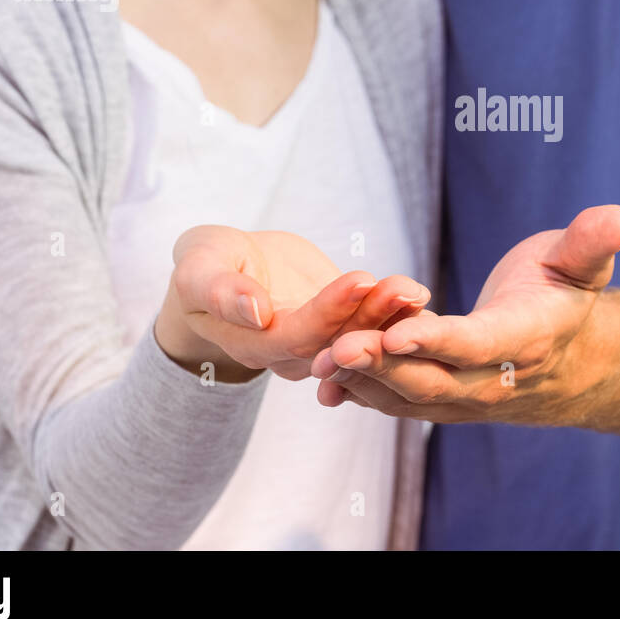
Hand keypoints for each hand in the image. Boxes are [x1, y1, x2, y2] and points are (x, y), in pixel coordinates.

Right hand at [156, 225, 430, 381]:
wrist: (226, 267)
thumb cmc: (206, 264)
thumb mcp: (198, 268)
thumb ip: (220, 290)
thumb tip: (253, 312)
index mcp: (255, 344)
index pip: (299, 336)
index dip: (330, 312)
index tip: (359, 280)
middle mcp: (292, 354)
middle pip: (339, 343)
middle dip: (373, 316)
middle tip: (403, 288)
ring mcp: (320, 344)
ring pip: (362, 338)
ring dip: (391, 316)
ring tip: (415, 289)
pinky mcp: (341, 325)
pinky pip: (372, 326)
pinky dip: (396, 316)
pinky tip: (421, 298)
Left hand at [311, 205, 619, 421]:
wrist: (571, 363)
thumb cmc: (566, 296)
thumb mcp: (583, 264)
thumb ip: (593, 242)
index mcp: (525, 339)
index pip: (475, 344)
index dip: (436, 339)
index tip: (396, 330)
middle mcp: (491, 379)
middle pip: (430, 379)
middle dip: (380, 366)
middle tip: (335, 347)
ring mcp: (463, 398)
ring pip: (405, 396)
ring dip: (361, 382)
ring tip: (317, 363)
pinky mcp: (439, 402)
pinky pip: (395, 401)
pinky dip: (360, 392)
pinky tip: (321, 379)